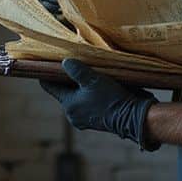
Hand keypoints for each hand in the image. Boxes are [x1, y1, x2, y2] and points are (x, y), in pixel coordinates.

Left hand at [40, 59, 158, 150]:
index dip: (48, 73)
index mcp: (68, 105)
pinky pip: (88, 103)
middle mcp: (74, 114)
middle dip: (67, 78)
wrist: (134, 117)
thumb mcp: (92, 79)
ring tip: (88, 72)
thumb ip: (76, 70)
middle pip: (64, 91)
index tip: (47, 61)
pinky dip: (90, 94)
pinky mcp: (97, 119)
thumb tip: (64, 62)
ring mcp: (85, 118)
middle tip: (72, 62)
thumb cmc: (111, 98)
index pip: (50, 86)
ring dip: (81, 86)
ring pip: (77, 97)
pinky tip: (98, 83)